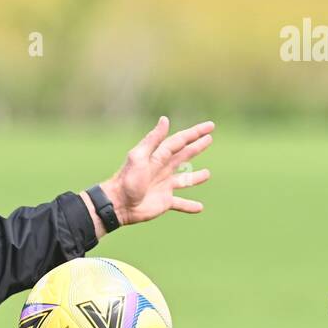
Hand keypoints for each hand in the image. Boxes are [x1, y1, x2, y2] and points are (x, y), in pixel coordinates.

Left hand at [82, 116, 213, 232]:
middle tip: (210, 138)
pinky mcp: (165, 202)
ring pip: (185, 180)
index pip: (180, 141)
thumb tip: (165, 119)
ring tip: (207, 174)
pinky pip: (180, 203)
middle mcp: (163, 169)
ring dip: (196, 177)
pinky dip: (190, 205)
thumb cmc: (127, 179)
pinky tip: (200, 208)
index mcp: (158, 156)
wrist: (118, 204)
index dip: (194, 133)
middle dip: (197, 146)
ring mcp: (165, 186)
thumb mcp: (139, 157)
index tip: (210, 126)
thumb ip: (153, 140)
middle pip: (184, 155)